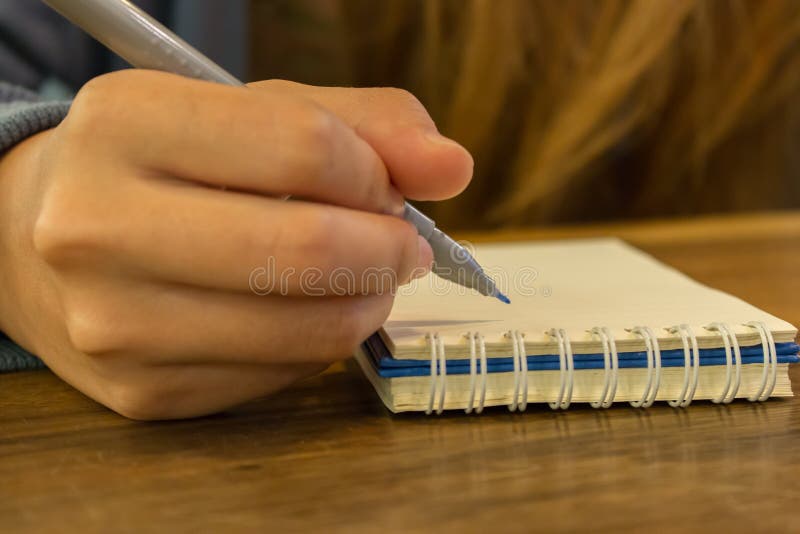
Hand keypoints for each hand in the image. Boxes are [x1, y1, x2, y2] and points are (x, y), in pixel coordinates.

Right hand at [0, 70, 471, 418]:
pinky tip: (298, 313)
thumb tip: (455, 167)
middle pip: (307, 249)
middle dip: (390, 250)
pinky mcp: (142, 391)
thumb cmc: (163, 165)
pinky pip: (281, 376)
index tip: (388, 187)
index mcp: (125, 124)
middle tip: (404, 245)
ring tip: (362, 277)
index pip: (304, 145)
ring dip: (366, 302)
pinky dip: (315, 344)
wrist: (36, 238)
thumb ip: (363, 124)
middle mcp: (99, 226)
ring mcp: (114, 323)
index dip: (376, 171)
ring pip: (306, 330)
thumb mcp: (252, 114)